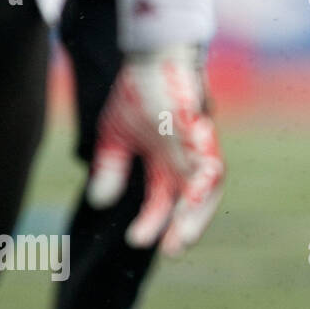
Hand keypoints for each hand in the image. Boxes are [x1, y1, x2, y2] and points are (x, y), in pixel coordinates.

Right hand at [88, 44, 224, 256]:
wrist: (151, 56)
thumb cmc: (138, 92)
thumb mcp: (115, 136)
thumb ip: (110, 168)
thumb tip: (100, 202)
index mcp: (164, 163)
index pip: (162, 200)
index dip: (152, 222)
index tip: (134, 240)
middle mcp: (185, 159)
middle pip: (191, 202)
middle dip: (184, 228)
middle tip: (171, 252)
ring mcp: (196, 147)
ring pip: (207, 189)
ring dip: (196, 215)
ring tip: (182, 240)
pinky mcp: (202, 133)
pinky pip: (209, 165)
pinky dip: (202, 185)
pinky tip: (192, 199)